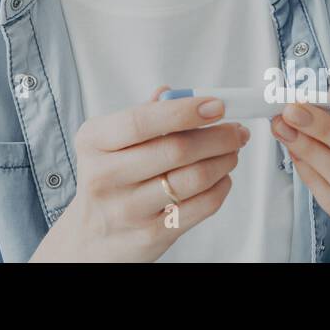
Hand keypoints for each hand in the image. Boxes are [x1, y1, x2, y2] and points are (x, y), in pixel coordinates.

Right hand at [29, 86, 248, 261]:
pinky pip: (201, 206)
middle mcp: (105, 176)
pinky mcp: (151, 235)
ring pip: (194, 178)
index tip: (217, 105)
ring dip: (224, 160)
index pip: (141, 121)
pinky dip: (221, 186)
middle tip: (237, 130)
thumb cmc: (108, 177)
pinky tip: (222, 177)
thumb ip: (143, 114)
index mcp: (93, 141)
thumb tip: (177, 93)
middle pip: (176, 150)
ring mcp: (127, 209)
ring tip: (232, 151)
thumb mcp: (109, 141)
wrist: (93, 236)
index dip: (184, 111)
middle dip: (218, 136)